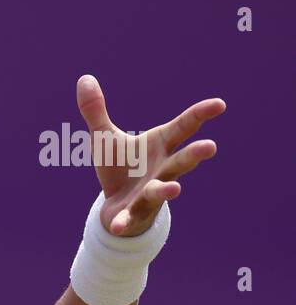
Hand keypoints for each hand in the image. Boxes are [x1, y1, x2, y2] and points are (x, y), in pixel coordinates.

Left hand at [75, 75, 225, 236]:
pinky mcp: (134, 212)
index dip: (200, 115)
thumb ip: (95, 110)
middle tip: (211, 147)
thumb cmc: (120, 167)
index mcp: (159, 146)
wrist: (115, 206)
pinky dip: (123, 221)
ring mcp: (151, 192)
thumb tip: (83, 78)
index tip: (219, 104)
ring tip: (175, 188)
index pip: (183, 128)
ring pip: (162, 189)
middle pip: (181, 161)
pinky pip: (129, 217)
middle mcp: (162, 168)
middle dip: (195, 155)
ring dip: (168, 189)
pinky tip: (116, 226)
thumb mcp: (104, 137)